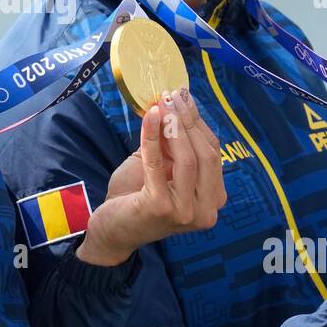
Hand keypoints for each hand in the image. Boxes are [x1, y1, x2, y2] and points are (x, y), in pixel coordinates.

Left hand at [77, 87, 225, 265]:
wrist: (112, 231)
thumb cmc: (136, 197)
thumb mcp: (161, 167)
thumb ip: (172, 144)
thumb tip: (173, 105)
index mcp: (214, 199)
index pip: (214, 153)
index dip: (199, 123)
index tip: (184, 98)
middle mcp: (207, 210)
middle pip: (206, 154)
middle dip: (189, 120)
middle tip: (173, 95)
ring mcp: (187, 212)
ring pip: (188, 158)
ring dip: (174, 125)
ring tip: (162, 102)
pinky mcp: (161, 208)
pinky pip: (157, 163)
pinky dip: (153, 137)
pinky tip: (150, 117)